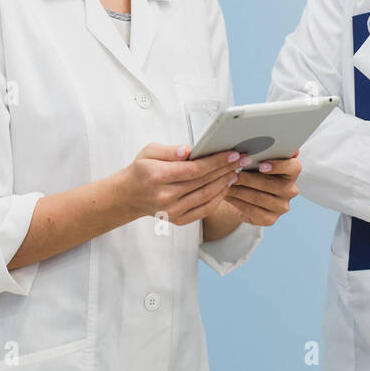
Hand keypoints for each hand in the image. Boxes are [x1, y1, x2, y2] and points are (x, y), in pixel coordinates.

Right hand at [116, 143, 247, 225]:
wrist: (128, 197)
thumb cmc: (141, 171)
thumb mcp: (149, 152)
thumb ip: (170, 150)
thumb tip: (190, 150)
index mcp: (158, 176)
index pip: (194, 169)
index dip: (216, 161)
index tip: (232, 153)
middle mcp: (166, 196)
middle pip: (203, 182)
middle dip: (226, 169)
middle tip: (241, 159)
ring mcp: (172, 211)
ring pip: (206, 196)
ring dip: (225, 183)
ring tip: (236, 171)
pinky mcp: (178, 220)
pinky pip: (204, 210)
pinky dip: (218, 199)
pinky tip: (225, 187)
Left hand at [224, 150, 301, 225]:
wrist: (242, 195)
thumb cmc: (251, 171)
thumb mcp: (256, 159)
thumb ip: (264, 150)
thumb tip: (268, 136)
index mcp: (292, 172)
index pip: (294, 167)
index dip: (279, 166)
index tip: (261, 165)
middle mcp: (291, 190)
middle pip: (274, 185)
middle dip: (250, 178)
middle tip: (233, 173)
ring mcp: (282, 206)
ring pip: (260, 198)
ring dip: (241, 190)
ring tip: (227, 183)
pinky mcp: (270, 219)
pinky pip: (254, 211)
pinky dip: (238, 202)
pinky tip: (228, 196)